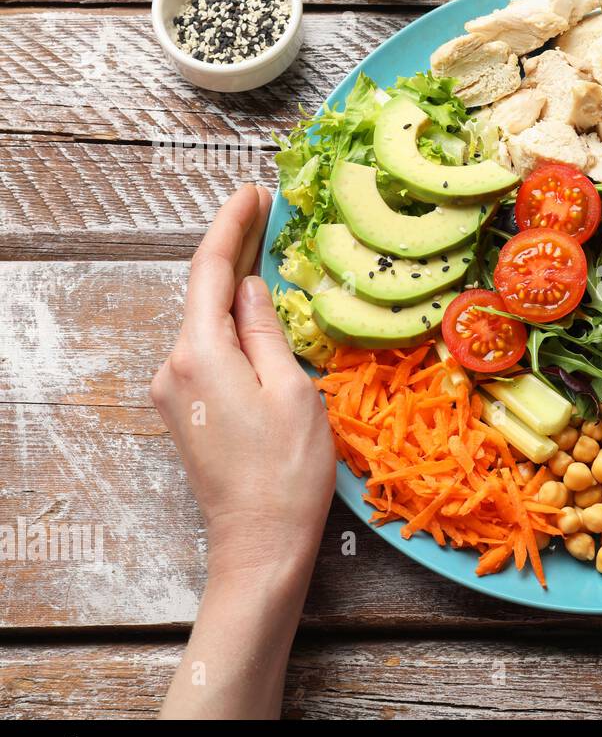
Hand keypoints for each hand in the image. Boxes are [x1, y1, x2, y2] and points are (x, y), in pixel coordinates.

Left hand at [150, 185, 334, 588]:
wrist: (260, 544)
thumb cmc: (288, 472)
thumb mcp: (293, 389)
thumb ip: (266, 330)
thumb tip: (251, 289)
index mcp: (199, 354)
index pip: (211, 270)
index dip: (233, 225)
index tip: (254, 192)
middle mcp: (173, 367)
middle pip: (205, 294)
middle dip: (235, 252)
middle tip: (270, 214)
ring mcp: (173, 392)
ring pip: (208, 326)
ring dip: (237, 293)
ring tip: (275, 261)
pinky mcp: (184, 412)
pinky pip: (209, 353)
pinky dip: (234, 329)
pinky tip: (261, 320)